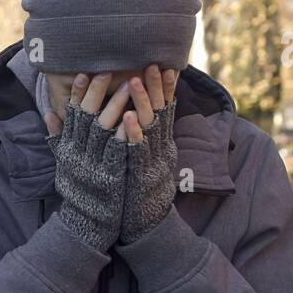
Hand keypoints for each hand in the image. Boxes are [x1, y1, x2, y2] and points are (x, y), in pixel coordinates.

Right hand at [44, 73, 131, 252]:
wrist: (86, 224)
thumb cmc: (78, 190)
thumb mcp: (64, 163)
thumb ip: (57, 138)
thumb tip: (48, 113)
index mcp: (67, 148)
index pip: (71, 115)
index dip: (77, 94)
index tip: (83, 73)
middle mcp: (77, 154)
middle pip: (86, 117)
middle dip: (97, 93)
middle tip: (108, 71)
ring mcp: (92, 165)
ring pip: (102, 130)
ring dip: (115, 106)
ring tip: (128, 86)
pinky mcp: (109, 176)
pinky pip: (116, 151)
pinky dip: (122, 133)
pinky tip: (132, 118)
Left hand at [118, 65, 178, 243]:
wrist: (144, 228)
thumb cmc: (137, 192)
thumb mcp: (142, 162)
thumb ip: (141, 140)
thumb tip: (138, 118)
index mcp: (161, 146)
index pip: (165, 111)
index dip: (165, 89)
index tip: (165, 65)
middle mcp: (161, 151)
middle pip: (161, 113)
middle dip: (156, 88)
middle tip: (152, 64)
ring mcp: (152, 163)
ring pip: (150, 129)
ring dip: (143, 103)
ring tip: (135, 80)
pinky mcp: (140, 177)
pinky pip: (136, 153)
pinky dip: (133, 135)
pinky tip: (127, 119)